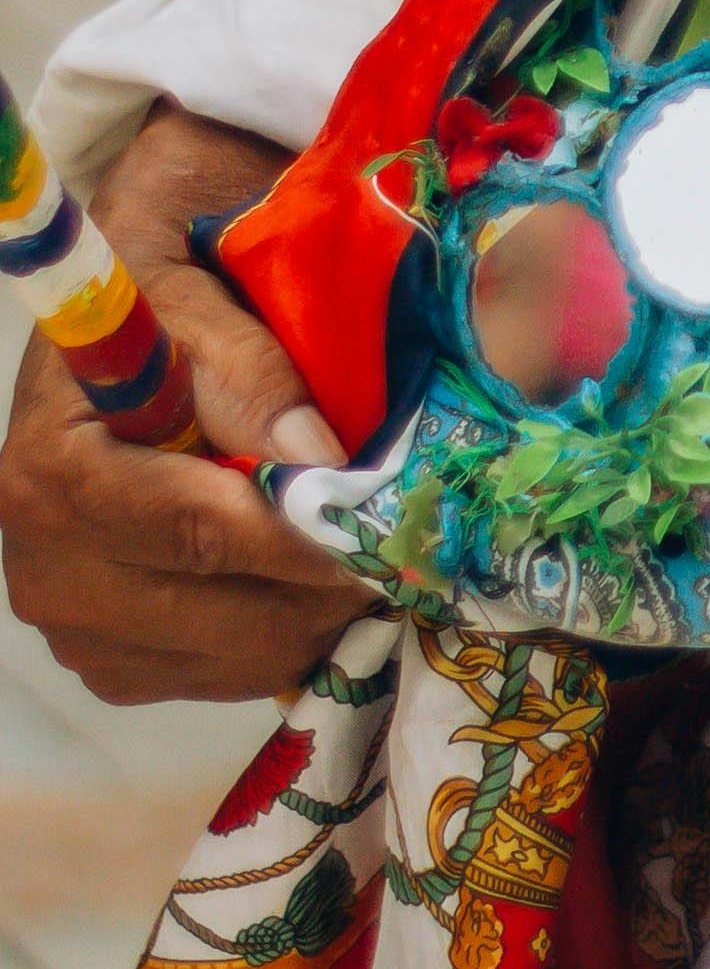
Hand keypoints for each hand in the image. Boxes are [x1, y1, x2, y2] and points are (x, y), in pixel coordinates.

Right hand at [0, 107, 376, 702]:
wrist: (119, 316)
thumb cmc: (159, 289)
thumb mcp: (196, 292)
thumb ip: (249, 371)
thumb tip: (314, 460)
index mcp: (53, 471)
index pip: (194, 530)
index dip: (300, 537)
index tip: (385, 529)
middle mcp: (46, 565)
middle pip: (224, 618)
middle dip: (327, 585)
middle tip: (405, 545)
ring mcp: (77, 626)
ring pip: (238, 660)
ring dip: (318, 615)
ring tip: (365, 550)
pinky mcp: (115, 661)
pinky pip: (225, 680)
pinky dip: (288, 638)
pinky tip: (312, 576)